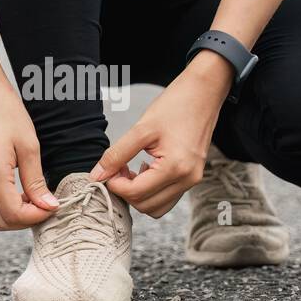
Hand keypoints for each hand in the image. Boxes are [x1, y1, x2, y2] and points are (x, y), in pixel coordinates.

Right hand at [0, 75, 58, 229]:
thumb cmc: (6, 111)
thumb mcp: (29, 145)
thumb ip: (36, 180)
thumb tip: (48, 206)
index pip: (13, 213)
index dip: (36, 217)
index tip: (54, 206)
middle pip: (0, 221)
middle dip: (26, 221)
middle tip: (46, 207)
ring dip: (15, 213)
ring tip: (36, 199)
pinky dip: (5, 203)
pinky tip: (21, 191)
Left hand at [91, 51, 232, 217]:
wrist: (204, 93)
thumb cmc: (175, 105)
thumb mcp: (141, 129)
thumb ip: (117, 154)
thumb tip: (97, 175)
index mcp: (176, 168)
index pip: (136, 193)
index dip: (115, 184)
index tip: (108, 168)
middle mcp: (187, 179)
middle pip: (145, 206)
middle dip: (126, 191)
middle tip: (118, 168)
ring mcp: (192, 180)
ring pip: (156, 207)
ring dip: (138, 194)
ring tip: (131, 169)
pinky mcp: (192, 177)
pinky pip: (167, 197)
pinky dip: (151, 190)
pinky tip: (146, 168)